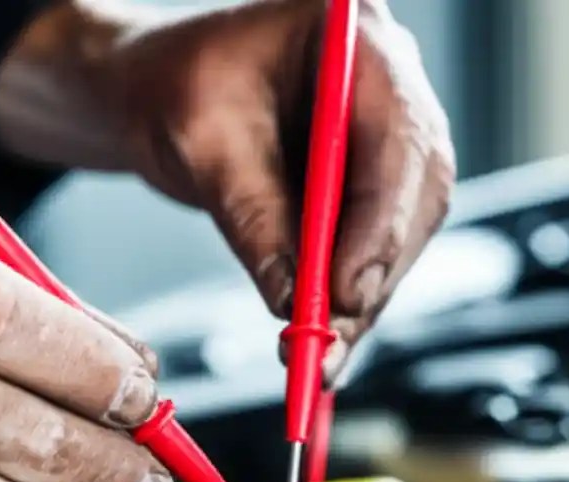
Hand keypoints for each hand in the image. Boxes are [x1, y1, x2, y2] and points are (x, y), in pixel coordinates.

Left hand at [0, 0, 454, 380]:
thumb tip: (290, 300)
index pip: (397, 138)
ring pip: (402, 227)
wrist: (154, 90)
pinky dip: (348, 293)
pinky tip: (321, 338)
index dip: (379, 224)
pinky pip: (375, 242)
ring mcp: (384, 134)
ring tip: (319, 356)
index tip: (345, 293)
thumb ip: (251, 217)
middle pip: (415, 190)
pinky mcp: (367, 181)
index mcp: (354, 39)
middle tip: (330, 342)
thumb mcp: (201, 143)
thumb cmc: (173, 85)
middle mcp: (387, 85)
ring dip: (363, 297)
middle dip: (374, 274)